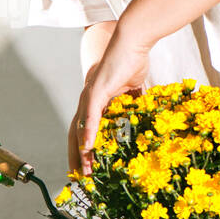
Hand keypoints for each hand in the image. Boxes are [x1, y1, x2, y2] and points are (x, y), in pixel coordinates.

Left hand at [70, 31, 151, 176]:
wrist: (133, 42)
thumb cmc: (133, 61)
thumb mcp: (133, 90)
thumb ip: (132, 104)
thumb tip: (142, 117)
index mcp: (97, 100)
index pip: (86, 128)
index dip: (86, 148)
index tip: (87, 166)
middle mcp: (88, 99)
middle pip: (77, 132)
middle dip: (77, 156)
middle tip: (79, 177)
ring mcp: (89, 94)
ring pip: (81, 127)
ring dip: (82, 150)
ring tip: (84, 169)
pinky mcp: (96, 90)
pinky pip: (90, 116)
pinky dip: (87, 132)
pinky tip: (87, 148)